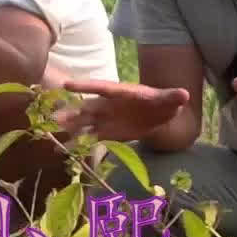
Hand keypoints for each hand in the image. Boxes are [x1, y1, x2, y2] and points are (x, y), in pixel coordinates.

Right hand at [52, 78, 188, 141]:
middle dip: (70, 113)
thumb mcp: (168, 99)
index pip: (101, 88)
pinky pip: (89, 138)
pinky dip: (78, 144)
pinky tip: (64, 152)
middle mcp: (107, 105)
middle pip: (86, 107)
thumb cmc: (163, 102)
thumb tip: (183, 94)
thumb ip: (172, 97)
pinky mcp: (105, 133)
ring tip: (52, 136)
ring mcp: (104, 119)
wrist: (159, 115)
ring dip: (69, 129)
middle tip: (54, 118)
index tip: (66, 85)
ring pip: (82, 123)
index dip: (84, 86)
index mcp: (120, 93)